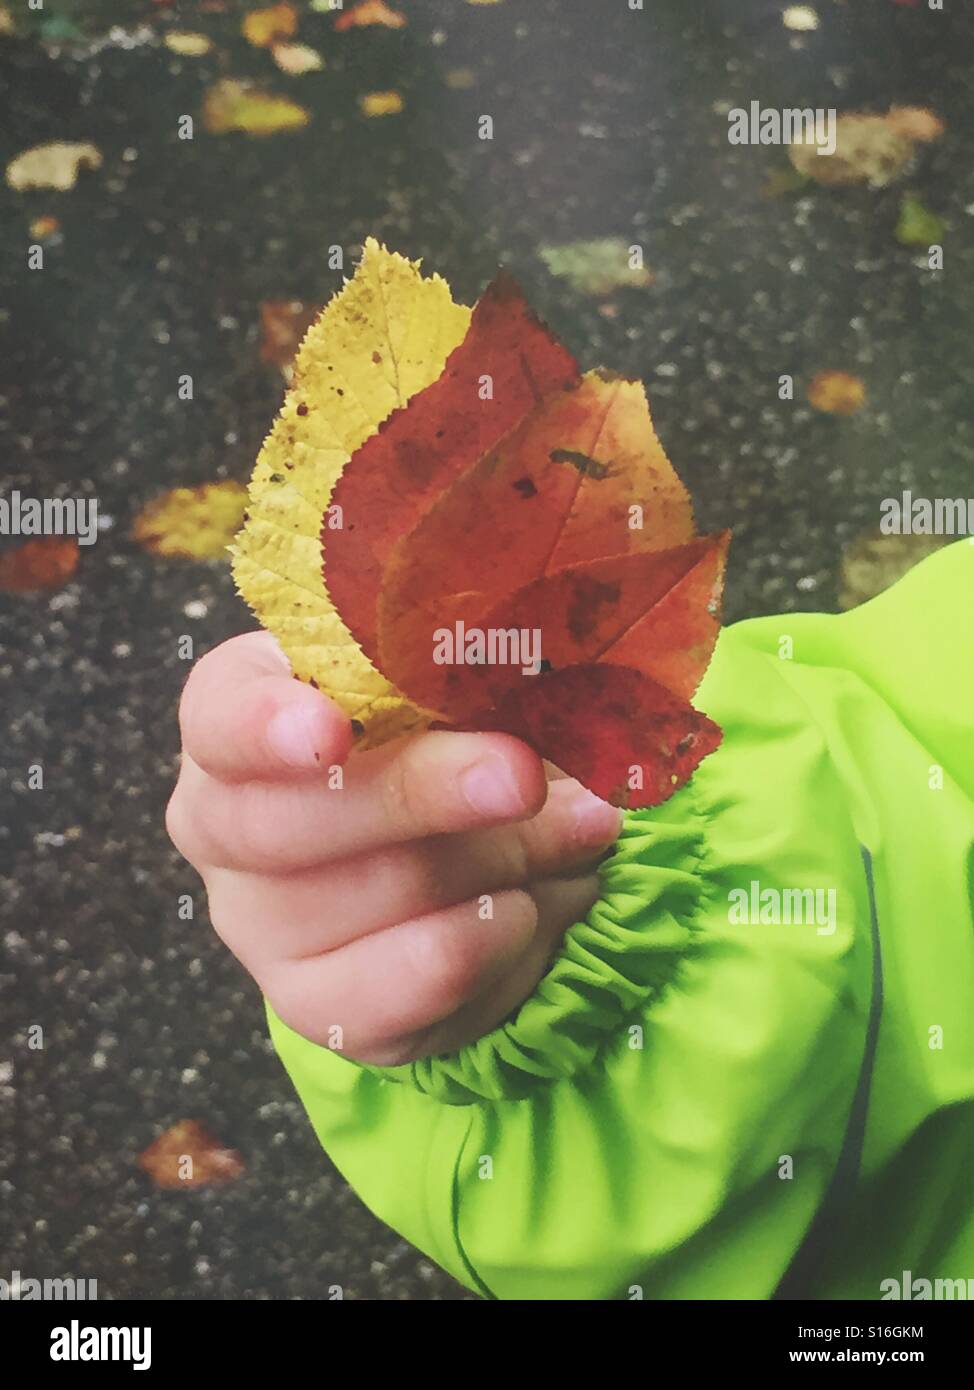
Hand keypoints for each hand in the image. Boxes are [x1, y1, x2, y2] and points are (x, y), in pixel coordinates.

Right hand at [167, 632, 620, 1064]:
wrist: (449, 853)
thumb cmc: (436, 736)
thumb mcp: (445, 687)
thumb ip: (464, 683)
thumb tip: (539, 704)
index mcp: (234, 719)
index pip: (219, 718)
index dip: (265, 726)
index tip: (326, 731)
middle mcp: (221, 828)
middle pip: (291, 824)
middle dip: (421, 795)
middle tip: (522, 778)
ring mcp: (262, 930)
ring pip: (383, 897)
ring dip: (506, 856)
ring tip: (583, 826)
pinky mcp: (328, 1010)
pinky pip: (426, 979)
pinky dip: (506, 933)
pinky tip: (541, 898)